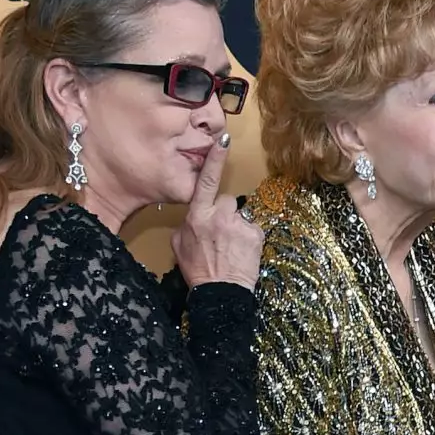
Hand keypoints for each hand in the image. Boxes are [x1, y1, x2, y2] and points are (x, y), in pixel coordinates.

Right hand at [171, 133, 263, 291]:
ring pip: (240, 216)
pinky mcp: (255, 234)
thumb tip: (193, 215)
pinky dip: (249, 240)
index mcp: (197, 216)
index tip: (223, 138)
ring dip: (237, 227)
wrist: (220, 295)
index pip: (207, 181)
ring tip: (232, 248)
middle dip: (225, 213)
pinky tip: (242, 253)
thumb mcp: (179, 245)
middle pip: (227, 200)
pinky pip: (253, 229)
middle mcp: (219, 216)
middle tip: (221, 236)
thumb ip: (186, 224)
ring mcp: (239, 225)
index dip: (215, 159)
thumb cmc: (197, 270)